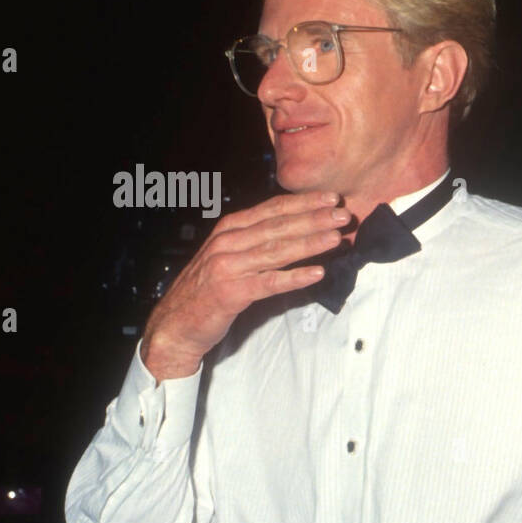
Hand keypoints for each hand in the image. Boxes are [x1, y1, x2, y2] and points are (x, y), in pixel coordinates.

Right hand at [140, 190, 349, 379]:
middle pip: (278, 227)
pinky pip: (268, 283)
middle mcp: (228, 243)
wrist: (176, 324)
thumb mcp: (230, 255)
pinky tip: (317, 274)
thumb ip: (257, 240)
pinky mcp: (231, 293)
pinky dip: (294, 278)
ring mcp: (228, 267)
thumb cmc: (209, 288)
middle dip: (314, 219)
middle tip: (345, 215)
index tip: (333, 198)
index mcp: (230, 229)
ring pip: (276, 251)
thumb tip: (297, 228)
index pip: (273, 209)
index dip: (304, 202)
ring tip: (337, 238)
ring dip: (309, 243)